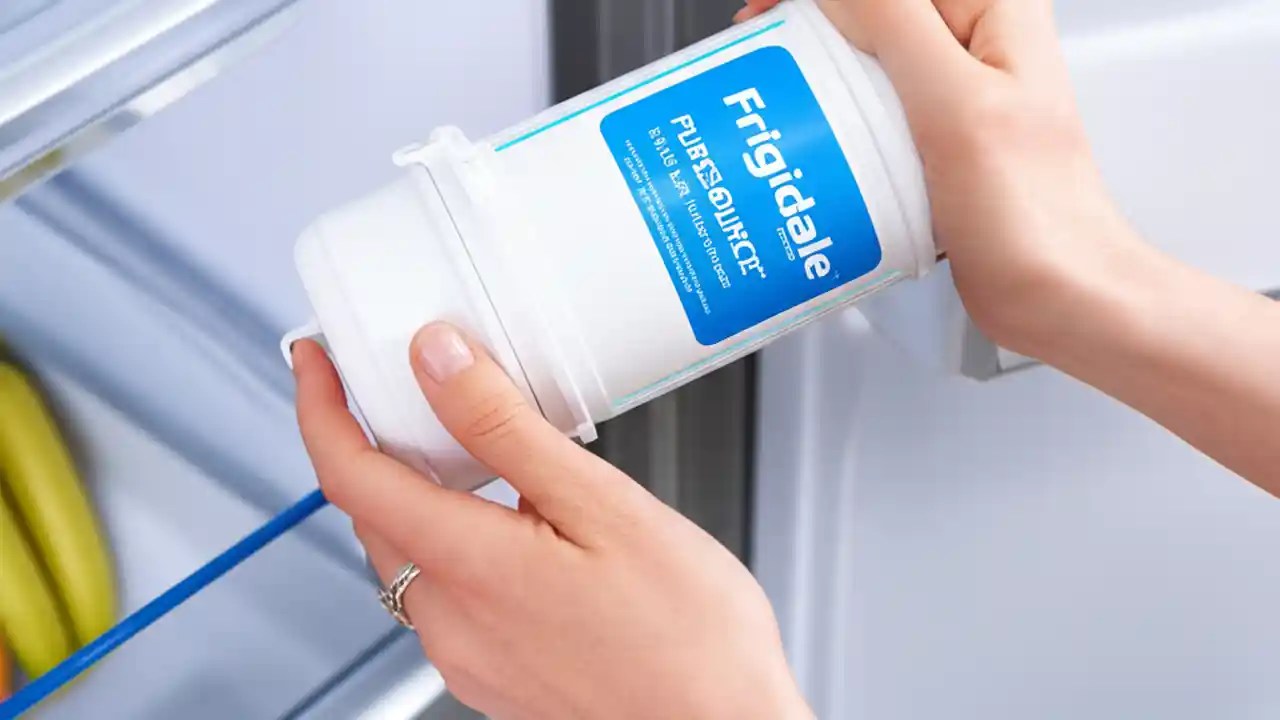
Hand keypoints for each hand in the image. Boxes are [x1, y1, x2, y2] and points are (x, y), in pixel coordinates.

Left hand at [292, 325, 810, 718]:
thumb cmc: (689, 639)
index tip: (316, 359)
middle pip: (373, 512)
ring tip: (471, 446)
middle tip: (405, 385)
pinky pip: (445, 594)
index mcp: (471, 568)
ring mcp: (469, 657)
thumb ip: (506, 430)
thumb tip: (439, 362)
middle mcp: (451, 623)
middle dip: (372, 441)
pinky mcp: (493, 676)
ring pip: (409, 553)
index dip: (320, 406)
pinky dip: (453, 541)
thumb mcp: (603, 506)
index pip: (348, 474)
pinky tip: (511, 523)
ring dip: (416, 492)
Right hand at [739, 0, 1140, 357]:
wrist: (1054, 297)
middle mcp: (977, 40)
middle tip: (763, 50)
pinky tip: (818, 141)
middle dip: (812, 23)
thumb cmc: (1035, 216)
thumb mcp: (957, 104)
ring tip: (783, 98)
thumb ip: (898, 23)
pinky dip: (838, 117)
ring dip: (818, 71)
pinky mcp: (936, 136)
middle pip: (875, 9)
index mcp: (996, 8)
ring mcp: (955, 90)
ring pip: (869, 52)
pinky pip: (874, 105)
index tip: (768, 12)